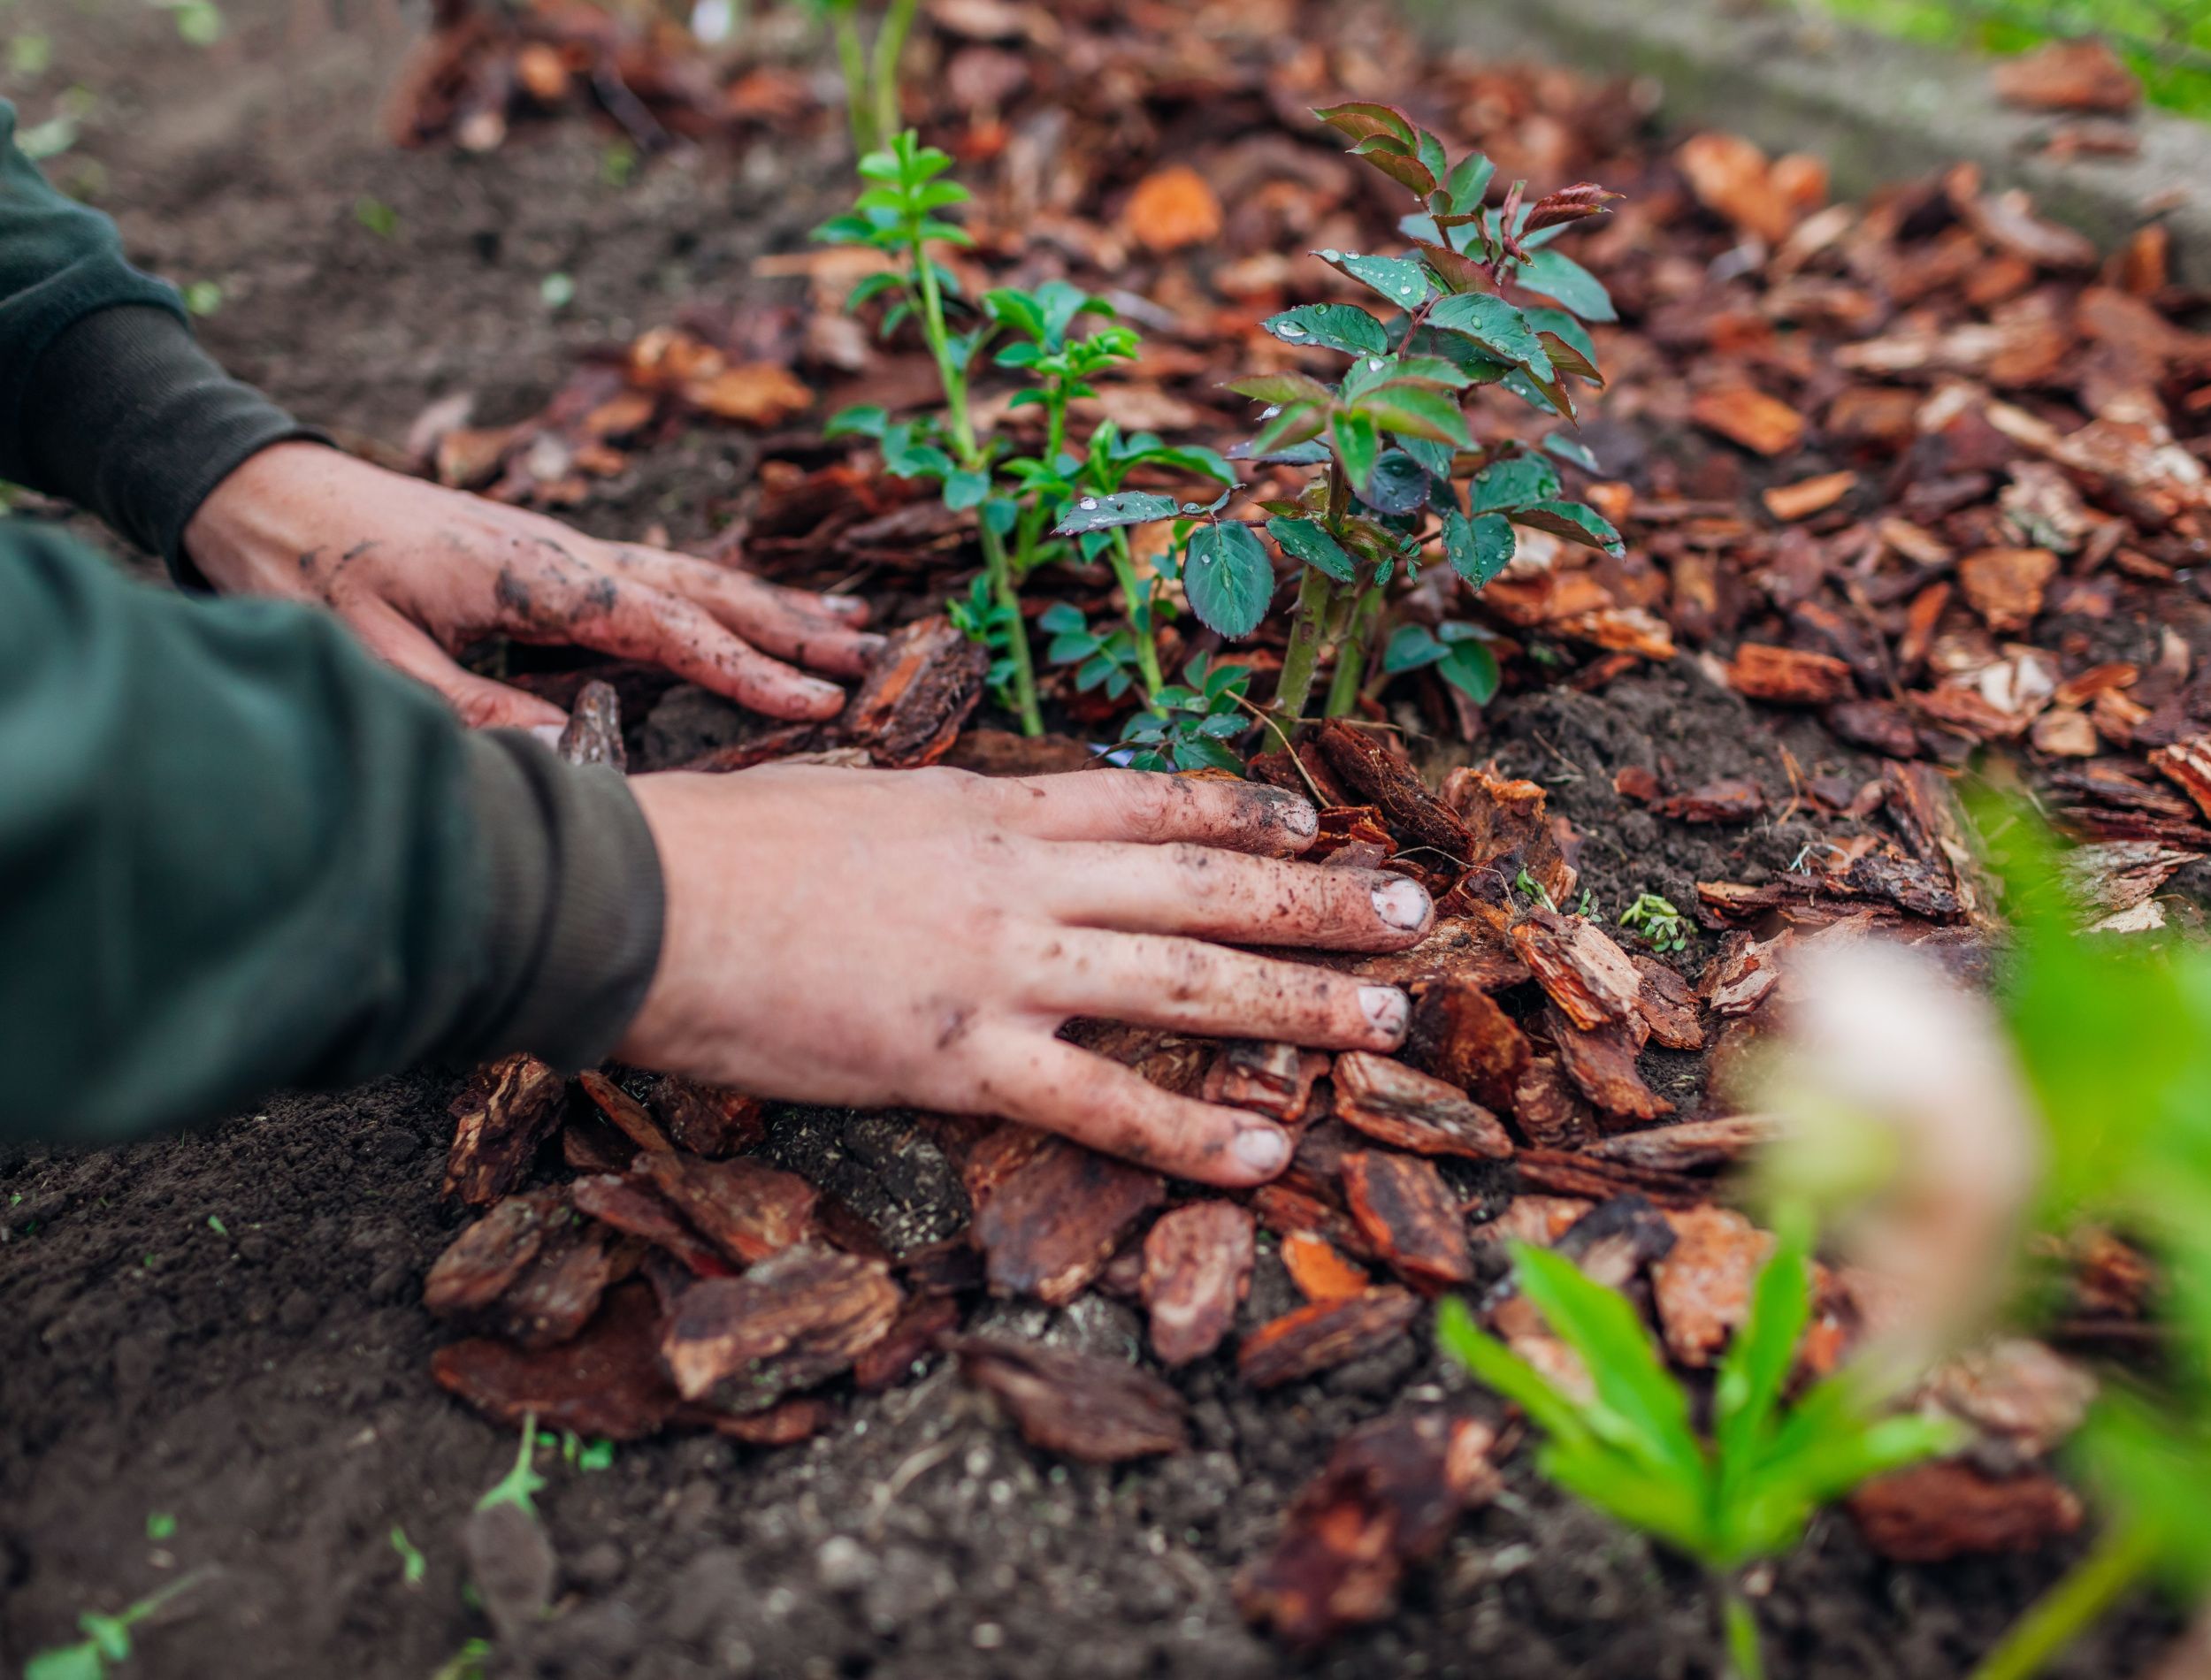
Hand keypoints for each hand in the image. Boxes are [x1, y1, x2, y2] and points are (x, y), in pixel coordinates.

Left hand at [182, 442, 882, 728]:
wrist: (267, 492)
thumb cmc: (314, 570)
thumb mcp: (377, 655)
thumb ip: (472, 707)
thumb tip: (571, 751)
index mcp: (537, 575)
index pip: (665, 628)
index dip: (745, 669)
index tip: (817, 701)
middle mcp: (570, 555)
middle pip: (704, 591)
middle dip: (793, 628)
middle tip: (875, 654)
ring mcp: (568, 553)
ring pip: (693, 579)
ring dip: (773, 607)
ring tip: (851, 624)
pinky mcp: (555, 562)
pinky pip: (661, 581)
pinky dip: (721, 598)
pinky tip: (751, 613)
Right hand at [619, 766, 1434, 1186]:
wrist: (643, 896)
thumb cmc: (725, 843)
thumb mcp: (855, 797)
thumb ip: (940, 820)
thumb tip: (986, 822)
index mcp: (990, 808)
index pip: (1151, 801)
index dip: (1244, 806)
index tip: (1313, 815)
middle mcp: (1022, 879)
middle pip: (1205, 881)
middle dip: (1321, 895)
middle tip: (1415, 910)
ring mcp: (1003, 968)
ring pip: (1187, 979)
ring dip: (1303, 998)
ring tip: (1392, 1015)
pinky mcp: (961, 1060)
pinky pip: (1103, 1101)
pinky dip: (1194, 1132)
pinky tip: (1273, 1149)